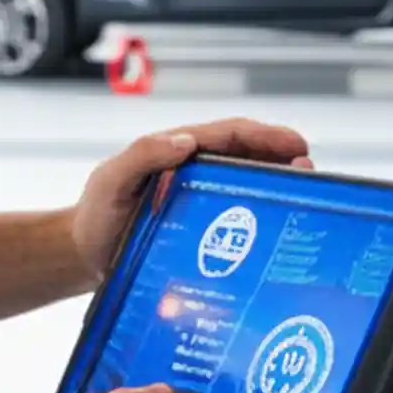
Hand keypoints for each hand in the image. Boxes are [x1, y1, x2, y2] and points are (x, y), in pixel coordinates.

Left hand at [70, 118, 313, 280]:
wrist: (83, 257)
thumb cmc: (95, 216)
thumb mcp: (110, 180)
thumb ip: (141, 155)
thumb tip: (185, 140)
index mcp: (180, 154)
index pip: (231, 136)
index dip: (267, 136)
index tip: (297, 145)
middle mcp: (198, 176)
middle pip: (251, 161)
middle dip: (285, 163)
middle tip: (309, 176)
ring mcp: (203, 206)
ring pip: (250, 192)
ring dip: (279, 193)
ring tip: (303, 204)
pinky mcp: (204, 237)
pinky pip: (239, 226)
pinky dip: (263, 225)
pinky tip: (281, 239)